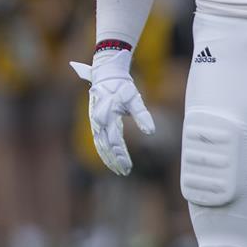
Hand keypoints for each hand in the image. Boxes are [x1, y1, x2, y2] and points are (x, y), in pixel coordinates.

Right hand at [71, 50, 152, 175]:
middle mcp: (98, 122)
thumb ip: (142, 116)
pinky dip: (103, 150)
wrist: (106, 73)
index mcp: (107, 117)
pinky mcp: (96, 121)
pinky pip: (98, 139)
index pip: (114, 142)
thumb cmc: (122, 85)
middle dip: (114, 160)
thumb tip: (151, 132)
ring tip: (117, 169)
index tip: (128, 166)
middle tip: (124, 172)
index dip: (121, 156)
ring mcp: (95, 122)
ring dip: (107, 157)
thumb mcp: (135, 99)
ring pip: (100, 145)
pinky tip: (109, 157)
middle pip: (105, 147)